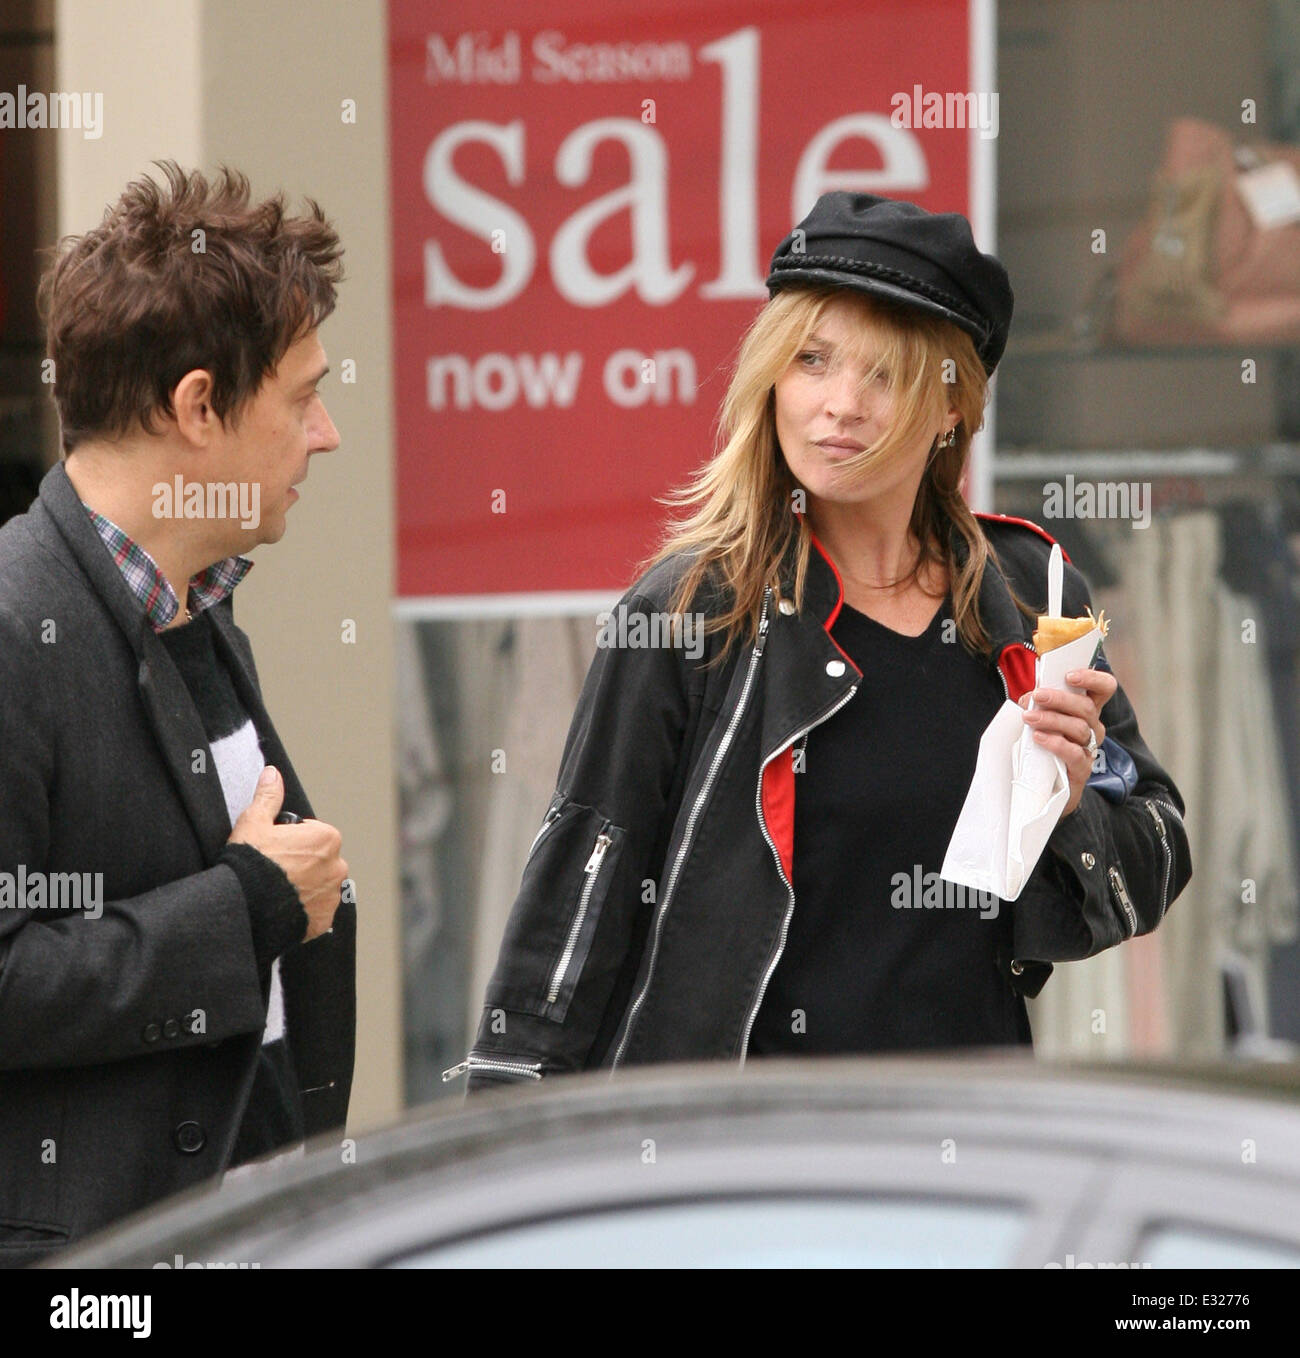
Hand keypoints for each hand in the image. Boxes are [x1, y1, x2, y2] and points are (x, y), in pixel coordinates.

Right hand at [228, 766, 348, 941]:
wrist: (244, 906)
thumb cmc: (250, 862)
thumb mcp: (254, 822)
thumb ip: (269, 797)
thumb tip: (272, 774)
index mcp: (327, 838)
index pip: (313, 835)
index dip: (291, 841)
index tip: (274, 849)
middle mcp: (337, 866)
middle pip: (319, 860)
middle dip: (301, 864)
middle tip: (273, 870)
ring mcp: (332, 895)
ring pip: (319, 886)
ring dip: (304, 887)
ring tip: (276, 890)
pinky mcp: (324, 920)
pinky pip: (316, 911)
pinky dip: (303, 909)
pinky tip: (282, 907)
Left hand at [1019, 666, 1118, 818]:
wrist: (1045, 785)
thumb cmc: (1045, 745)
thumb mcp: (1042, 720)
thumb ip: (1039, 705)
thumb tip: (1030, 697)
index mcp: (1086, 710)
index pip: (1104, 687)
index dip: (1092, 677)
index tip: (1069, 675)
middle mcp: (1093, 727)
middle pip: (1087, 707)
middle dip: (1060, 698)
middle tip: (1037, 696)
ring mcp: (1090, 748)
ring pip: (1079, 728)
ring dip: (1052, 719)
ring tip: (1029, 718)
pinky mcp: (1082, 769)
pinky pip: (1073, 753)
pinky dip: (1055, 743)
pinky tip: (1038, 738)